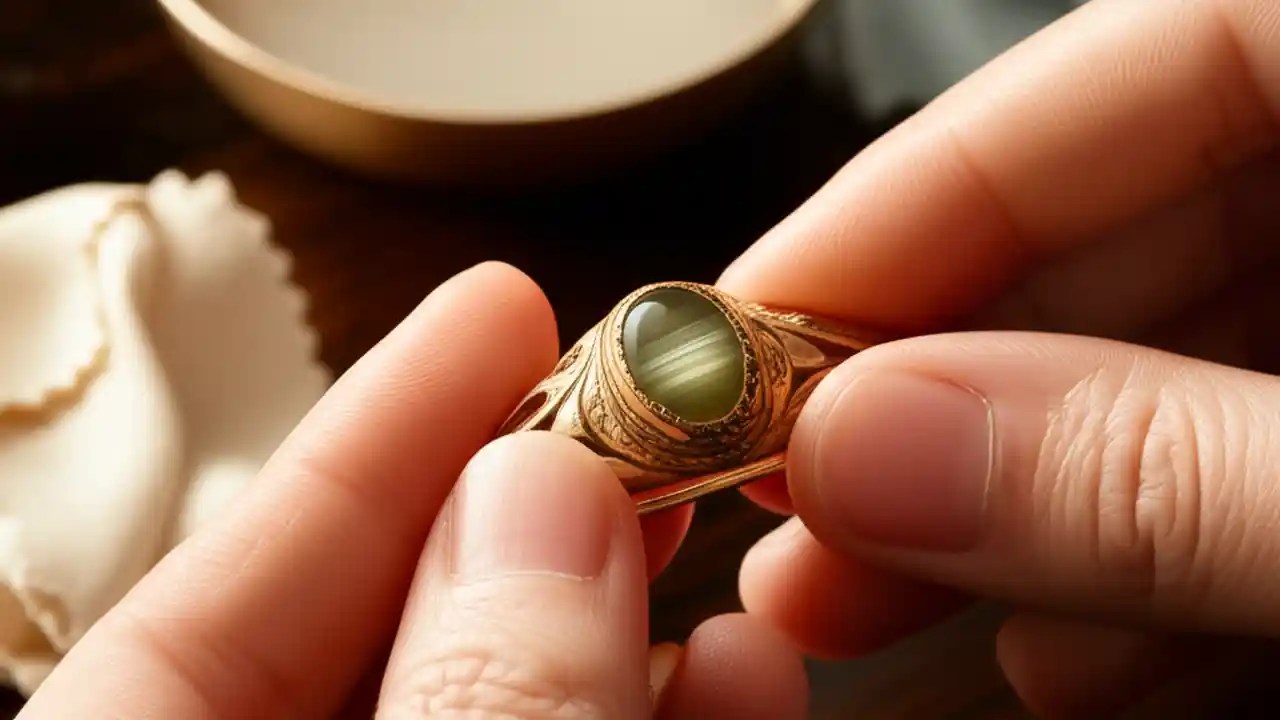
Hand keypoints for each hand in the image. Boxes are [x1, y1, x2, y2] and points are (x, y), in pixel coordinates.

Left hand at [15, 263, 806, 718]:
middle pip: (381, 649)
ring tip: (726, 554)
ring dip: (627, 639)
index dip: (367, 449)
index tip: (497, 312)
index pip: (210, 612)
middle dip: (522, 527)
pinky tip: (750, 681)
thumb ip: (474, 713)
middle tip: (634, 421)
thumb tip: (541, 506)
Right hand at [719, 0, 1279, 715]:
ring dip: (1015, 504)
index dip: (921, 190)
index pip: (1137, 64)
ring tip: (871, 602)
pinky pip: (1253, 470)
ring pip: (1171, 372)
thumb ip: (1157, 473)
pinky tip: (1073, 655)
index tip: (752, 322)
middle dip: (939, 388)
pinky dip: (1151, 562)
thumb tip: (871, 451)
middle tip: (790, 494)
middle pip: (1122, 234)